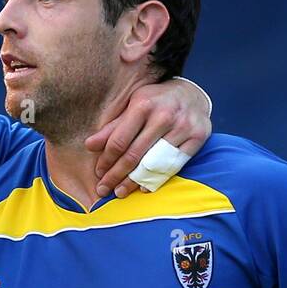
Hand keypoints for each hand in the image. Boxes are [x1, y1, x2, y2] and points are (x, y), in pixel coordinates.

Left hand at [86, 77, 211, 197]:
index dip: (106, 160)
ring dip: (133, 181)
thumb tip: (89, 145)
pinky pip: (174, 165)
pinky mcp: (197, 137)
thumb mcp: (132, 106)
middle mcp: (164, 115)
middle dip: (116, 175)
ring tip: (120, 192)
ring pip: (153, 163)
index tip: (98, 173)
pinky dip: (158, 178)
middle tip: (103, 189)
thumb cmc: (155, 102)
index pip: (120, 140)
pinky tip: (143, 188)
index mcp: (143, 104)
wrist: (192, 94)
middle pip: (134, 154)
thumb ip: (113, 127)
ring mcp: (182, 127)